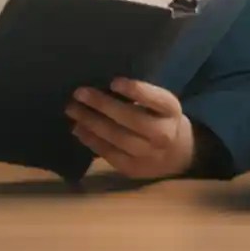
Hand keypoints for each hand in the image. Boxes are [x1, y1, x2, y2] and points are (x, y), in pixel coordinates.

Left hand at [65, 77, 195, 179]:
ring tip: (72, 109)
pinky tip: (78, 129)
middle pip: (131, 118)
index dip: (136, 90)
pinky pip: (109, 153)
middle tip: (79, 92)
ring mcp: (148, 154)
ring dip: (91, 122)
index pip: (156, 99)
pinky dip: (91, 140)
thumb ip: (140, 95)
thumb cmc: (159, 119)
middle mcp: (163, 133)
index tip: (114, 81)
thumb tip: (102, 84)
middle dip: (102, 104)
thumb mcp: (159, 104)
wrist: (176, 156)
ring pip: (116, 138)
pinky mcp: (133, 169)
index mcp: (171, 110)